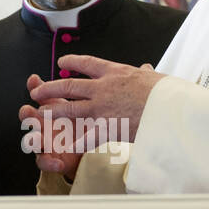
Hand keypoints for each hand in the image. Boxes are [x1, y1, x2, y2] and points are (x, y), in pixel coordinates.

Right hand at [19, 74, 83, 178]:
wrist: (87, 151)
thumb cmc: (79, 126)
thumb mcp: (76, 109)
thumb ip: (68, 94)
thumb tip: (70, 72)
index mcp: (50, 111)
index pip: (39, 96)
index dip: (34, 88)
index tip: (34, 80)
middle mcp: (43, 125)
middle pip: (29, 118)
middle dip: (27, 114)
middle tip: (28, 110)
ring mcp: (44, 142)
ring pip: (31, 141)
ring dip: (32, 139)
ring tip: (37, 138)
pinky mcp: (50, 159)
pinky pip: (44, 162)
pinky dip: (49, 163)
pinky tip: (57, 163)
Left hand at [24, 55, 164, 151]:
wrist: (170, 107)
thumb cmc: (166, 91)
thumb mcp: (154, 77)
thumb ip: (145, 74)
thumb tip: (146, 68)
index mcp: (115, 72)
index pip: (87, 63)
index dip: (72, 62)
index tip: (62, 61)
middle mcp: (103, 88)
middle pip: (70, 85)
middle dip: (51, 88)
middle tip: (38, 91)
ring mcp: (102, 108)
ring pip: (70, 108)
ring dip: (53, 110)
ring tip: (40, 113)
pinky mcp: (106, 127)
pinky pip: (85, 138)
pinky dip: (73, 143)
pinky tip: (62, 147)